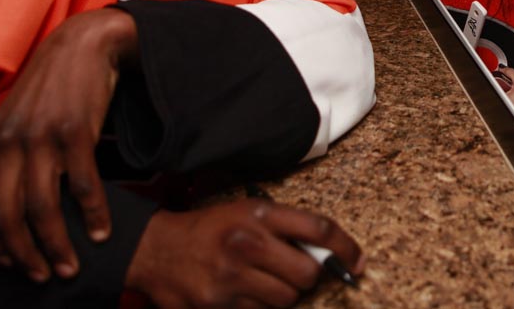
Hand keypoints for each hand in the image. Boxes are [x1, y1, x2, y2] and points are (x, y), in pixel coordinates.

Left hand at [0, 8, 137, 282]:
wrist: (86, 45)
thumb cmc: (54, 87)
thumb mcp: (18, 117)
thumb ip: (9, 153)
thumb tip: (12, 199)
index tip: (12, 264)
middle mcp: (10, 142)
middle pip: (8, 215)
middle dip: (25, 254)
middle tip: (45, 276)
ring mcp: (42, 137)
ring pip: (42, 206)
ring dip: (57, 244)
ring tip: (71, 266)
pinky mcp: (76, 131)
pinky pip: (82, 185)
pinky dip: (93, 214)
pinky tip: (102, 232)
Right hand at [126, 198, 364, 307]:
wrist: (156, 249)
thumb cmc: (209, 230)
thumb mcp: (247, 214)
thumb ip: (285, 229)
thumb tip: (328, 255)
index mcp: (259, 215)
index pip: (318, 229)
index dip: (346, 247)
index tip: (357, 261)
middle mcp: (247, 244)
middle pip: (307, 274)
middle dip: (307, 277)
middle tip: (290, 271)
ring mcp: (231, 277)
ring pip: (286, 300)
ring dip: (281, 294)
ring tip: (259, 280)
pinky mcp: (217, 305)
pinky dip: (257, 307)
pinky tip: (240, 293)